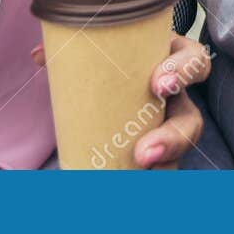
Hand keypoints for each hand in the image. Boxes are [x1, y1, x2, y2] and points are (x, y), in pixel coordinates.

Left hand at [31, 33, 211, 168]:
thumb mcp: (102, 48)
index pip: (194, 61)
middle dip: (173, 138)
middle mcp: (177, 97)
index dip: (183, 72)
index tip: (158, 85)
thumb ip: (76, 48)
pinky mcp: (157, 150)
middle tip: (144, 154)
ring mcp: (168, 127)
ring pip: (179, 154)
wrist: (108, 79)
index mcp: (170, 60)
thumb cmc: (112, 58)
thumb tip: (39, 55)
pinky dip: (152, 179)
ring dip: (162, 168)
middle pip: (191, 119)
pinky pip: (162, 170)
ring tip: (138, 178)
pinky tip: (135, 186)